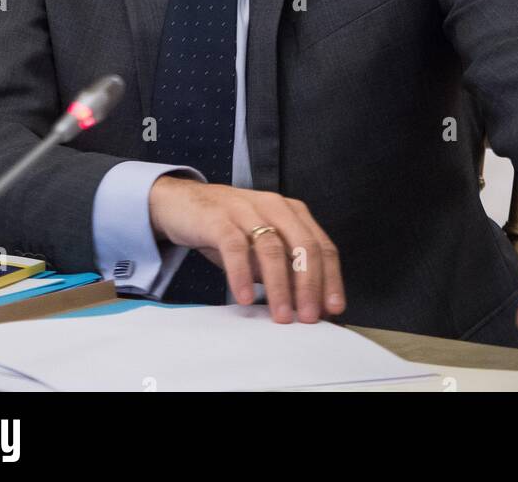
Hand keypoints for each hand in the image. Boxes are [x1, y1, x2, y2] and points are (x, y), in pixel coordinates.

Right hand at [148, 177, 345, 324]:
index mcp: (291, 212)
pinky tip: (243, 297)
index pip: (321, 246)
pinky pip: (234, 246)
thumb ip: (284, 270)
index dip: (330, 278)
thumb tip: (307, 306)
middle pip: (302, 245)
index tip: (334, 308)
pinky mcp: (218, 218)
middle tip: (310, 316)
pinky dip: (241, 273)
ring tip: (281, 315)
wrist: (183, 202)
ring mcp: (246, 210)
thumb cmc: (229, 228)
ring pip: (271, 247)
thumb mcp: (261, 247)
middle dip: (310, 284)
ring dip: (279, 285)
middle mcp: (274, 207)